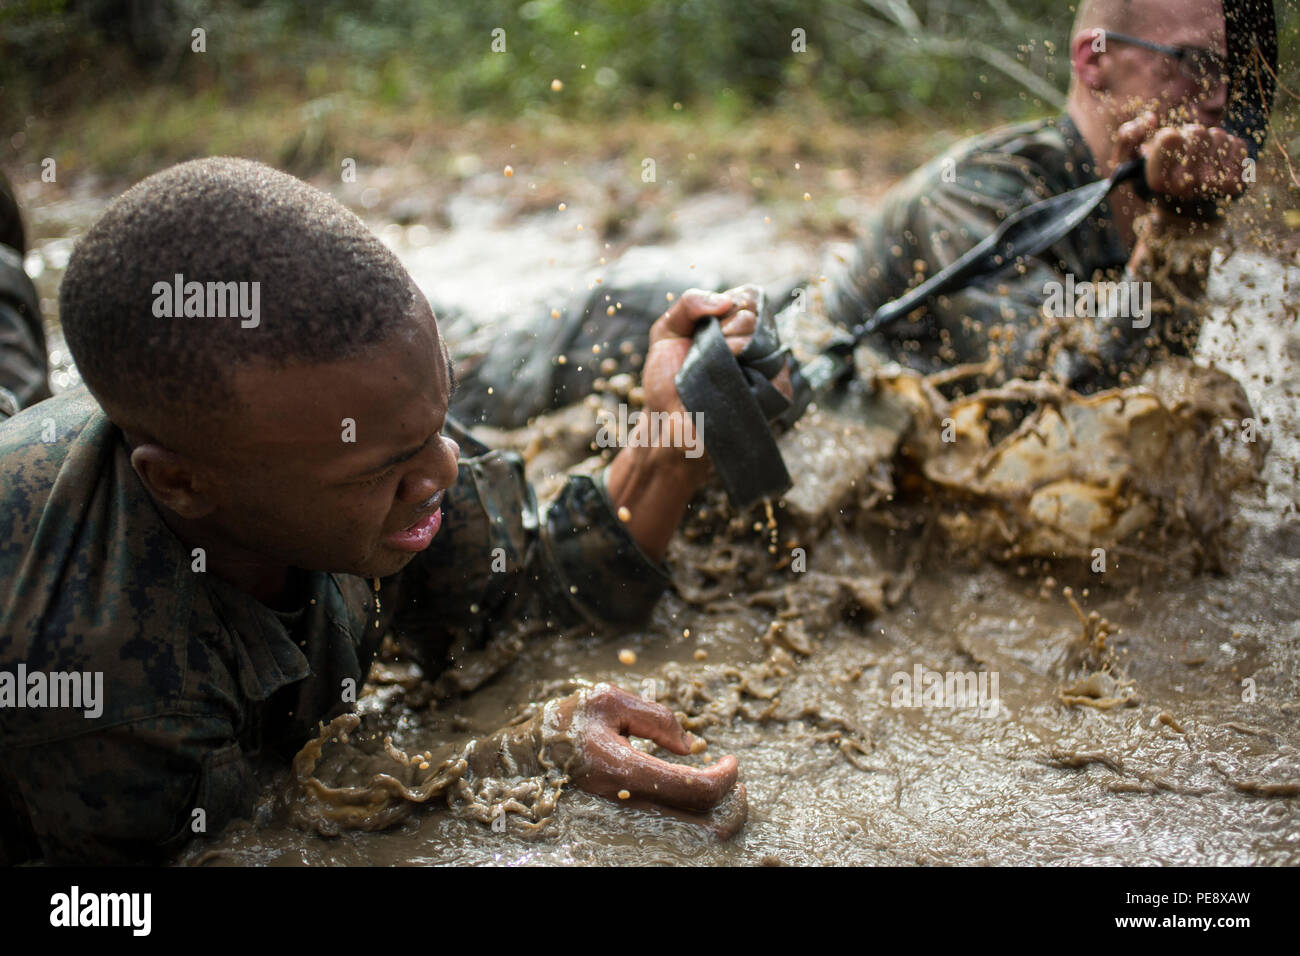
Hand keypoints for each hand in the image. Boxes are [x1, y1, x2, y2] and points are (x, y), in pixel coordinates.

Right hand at [549, 683, 745, 833]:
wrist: (529, 751)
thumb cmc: (569, 720)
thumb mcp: (611, 700)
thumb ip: (656, 718)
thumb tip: (690, 747)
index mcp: (627, 769)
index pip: (693, 788)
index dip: (723, 778)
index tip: (731, 760)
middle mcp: (629, 798)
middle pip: (695, 819)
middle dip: (726, 801)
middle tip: (734, 776)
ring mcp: (625, 810)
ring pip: (683, 827)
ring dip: (710, 808)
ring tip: (722, 783)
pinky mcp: (624, 811)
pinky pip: (667, 819)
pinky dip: (690, 807)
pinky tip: (694, 785)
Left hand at [639, 286, 793, 475]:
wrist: (667, 423)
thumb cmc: (668, 380)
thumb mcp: (667, 331)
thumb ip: (690, 303)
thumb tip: (726, 301)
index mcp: (735, 325)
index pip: (748, 297)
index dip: (725, 307)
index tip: (705, 328)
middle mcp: (756, 344)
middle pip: (752, 316)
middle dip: (721, 331)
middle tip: (704, 355)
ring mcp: (767, 368)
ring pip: (760, 340)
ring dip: (729, 351)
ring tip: (712, 372)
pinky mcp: (775, 393)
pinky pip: (771, 369)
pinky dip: (743, 373)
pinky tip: (728, 384)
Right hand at [1117, 112, 1249, 213]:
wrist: (1186, 211)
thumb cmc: (1159, 177)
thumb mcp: (1128, 162)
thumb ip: (1127, 136)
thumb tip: (1150, 119)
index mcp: (1157, 180)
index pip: (1169, 137)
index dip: (1169, 137)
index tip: (1168, 151)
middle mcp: (1185, 186)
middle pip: (1197, 131)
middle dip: (1191, 135)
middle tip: (1186, 153)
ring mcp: (1212, 185)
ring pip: (1219, 135)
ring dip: (1211, 142)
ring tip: (1202, 159)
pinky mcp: (1236, 183)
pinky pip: (1239, 145)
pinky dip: (1229, 149)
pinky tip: (1218, 164)